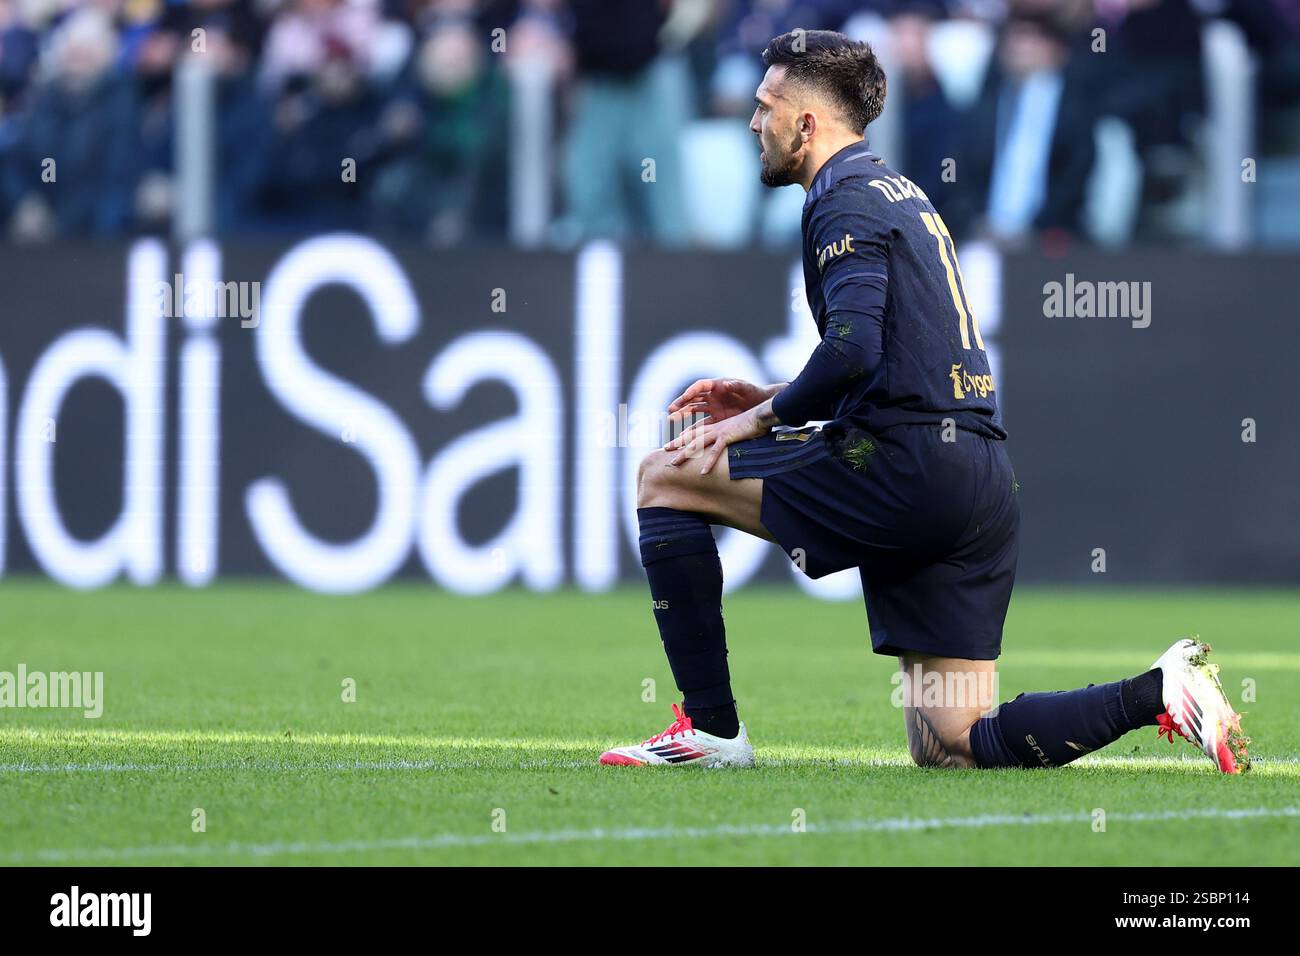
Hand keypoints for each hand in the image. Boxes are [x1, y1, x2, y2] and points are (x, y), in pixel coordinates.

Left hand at [663, 399, 779, 474]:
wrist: (763, 414)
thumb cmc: (755, 423)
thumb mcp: (740, 432)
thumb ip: (734, 439)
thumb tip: (732, 448)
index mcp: (717, 426)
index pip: (697, 432)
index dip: (685, 437)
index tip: (675, 443)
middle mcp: (715, 428)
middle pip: (692, 437)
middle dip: (677, 444)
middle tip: (664, 450)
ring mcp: (720, 432)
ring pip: (698, 444)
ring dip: (685, 454)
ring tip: (674, 464)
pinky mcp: (728, 436)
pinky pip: (716, 452)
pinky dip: (709, 462)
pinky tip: (702, 472)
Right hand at [666, 378, 780, 429]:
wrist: (762, 404)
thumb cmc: (755, 393)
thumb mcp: (747, 388)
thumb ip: (738, 385)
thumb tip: (727, 383)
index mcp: (717, 385)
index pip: (700, 386)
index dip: (691, 391)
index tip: (685, 397)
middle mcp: (712, 396)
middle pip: (693, 398)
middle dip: (682, 403)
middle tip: (671, 409)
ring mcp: (713, 408)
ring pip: (694, 410)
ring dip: (683, 414)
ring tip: (672, 418)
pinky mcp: (717, 419)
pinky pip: (702, 424)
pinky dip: (693, 428)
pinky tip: (684, 434)